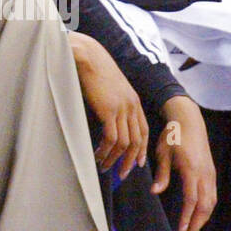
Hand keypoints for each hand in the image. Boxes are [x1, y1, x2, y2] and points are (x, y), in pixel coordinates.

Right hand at [69, 32, 147, 178]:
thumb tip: (107, 117)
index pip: (143, 130)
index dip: (141, 149)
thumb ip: (113, 102)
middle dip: (130, 161)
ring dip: (115, 159)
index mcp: (133, 100)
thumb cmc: (94, 69)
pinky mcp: (109, 111)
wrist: (88, 56)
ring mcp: (122, 108)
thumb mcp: (110, 87)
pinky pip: (111, 139)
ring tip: (104, 167)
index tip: (137, 163)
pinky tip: (97, 156)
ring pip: (124, 143)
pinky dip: (105, 151)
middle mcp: (132, 106)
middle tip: (121, 174)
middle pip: (137, 141)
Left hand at [152, 95, 216, 230]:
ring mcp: (210, 173)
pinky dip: (206, 210)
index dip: (187, 217)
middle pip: (204, 206)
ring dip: (203, 220)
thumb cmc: (173, 136)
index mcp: (191, 169)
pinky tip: (198, 218)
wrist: (189, 120)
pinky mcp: (211, 173)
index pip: (192, 199)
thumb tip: (155, 192)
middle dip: (197, 226)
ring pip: (211, 203)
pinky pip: (212, 195)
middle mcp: (204, 173)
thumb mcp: (162, 153)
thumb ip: (161, 174)